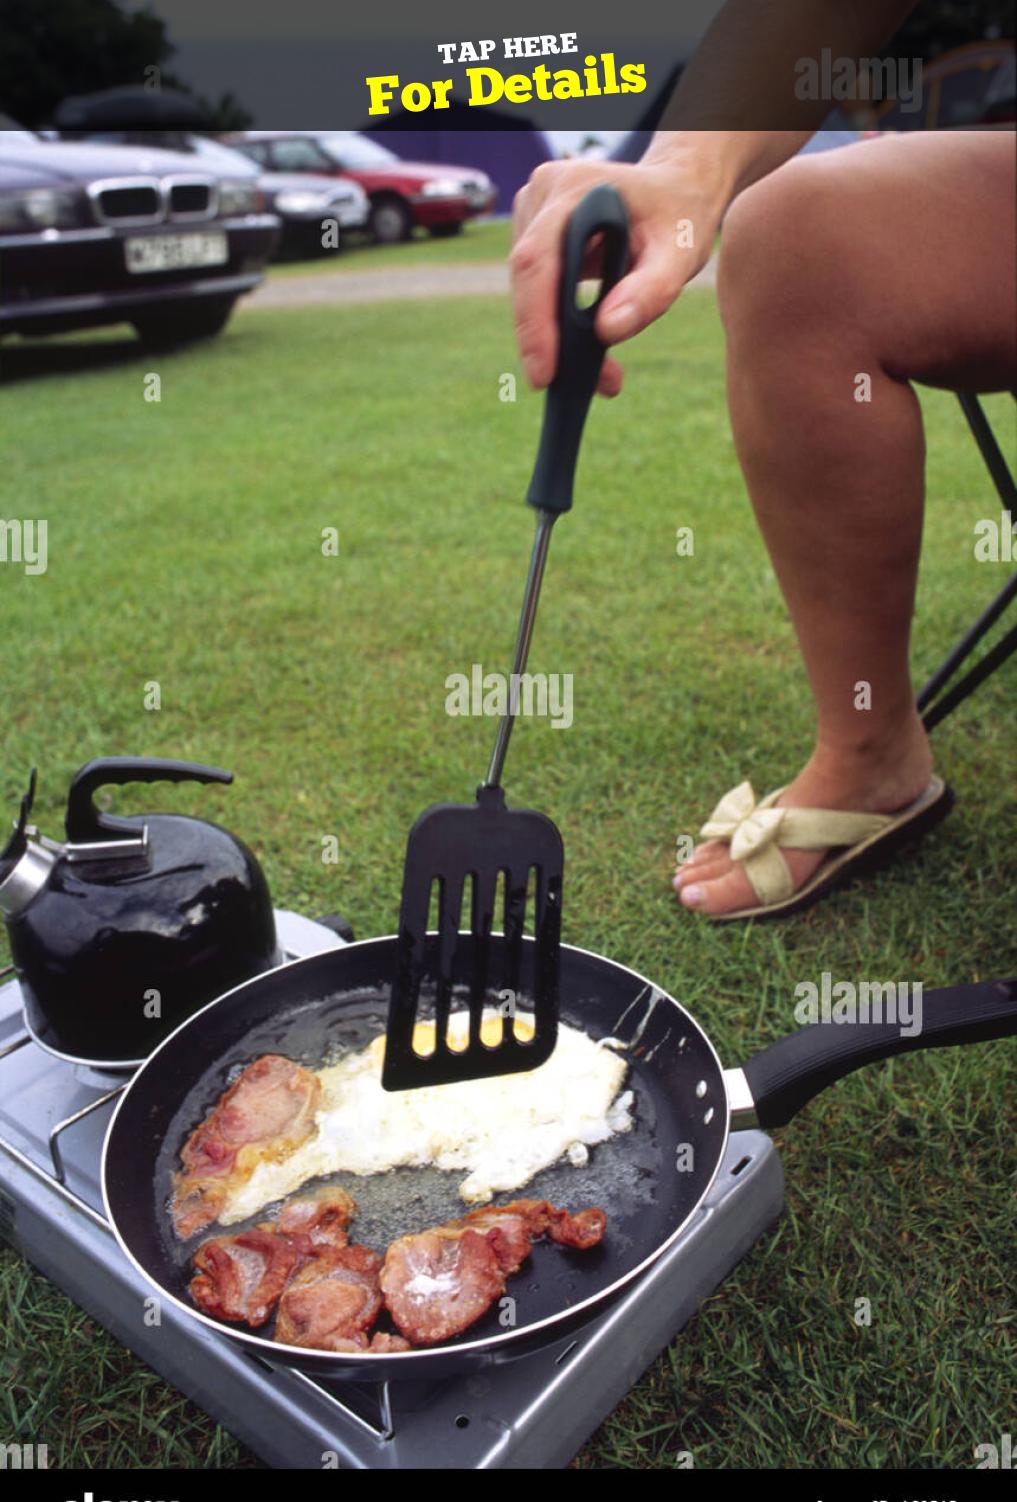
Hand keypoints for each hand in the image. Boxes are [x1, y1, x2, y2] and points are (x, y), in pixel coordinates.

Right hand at [510, 152, 726, 395]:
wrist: (675, 191)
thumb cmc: (679, 219)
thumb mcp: (679, 255)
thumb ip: (649, 292)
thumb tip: (605, 332)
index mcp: (575, 189)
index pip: (536, 261)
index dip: (534, 321)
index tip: (543, 374)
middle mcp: (543, 194)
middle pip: (527, 280)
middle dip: (545, 340)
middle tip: (575, 388)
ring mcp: (533, 212)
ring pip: (528, 291)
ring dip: (555, 338)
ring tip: (603, 373)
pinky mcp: (533, 233)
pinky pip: (536, 289)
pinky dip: (558, 325)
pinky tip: (591, 347)